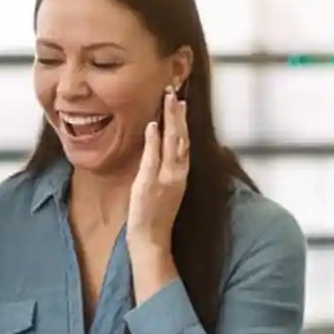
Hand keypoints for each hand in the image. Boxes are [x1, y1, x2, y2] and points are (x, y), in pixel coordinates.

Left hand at [127, 87, 189, 252]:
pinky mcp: (149, 185)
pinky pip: (153, 159)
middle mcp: (177, 175)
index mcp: (180, 175)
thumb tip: (160, 148)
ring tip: (169, 100)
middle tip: (174, 91)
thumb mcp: (163, 188)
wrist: (151, 241)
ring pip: (172, 145)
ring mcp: (165, 180)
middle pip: (181, 139)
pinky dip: (154, 142)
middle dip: (178, 115)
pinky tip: (152, 125)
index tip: (180, 101)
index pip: (183, 142)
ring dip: (170, 121)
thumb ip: (164, 168)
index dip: (182, 122)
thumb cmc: (154, 216)